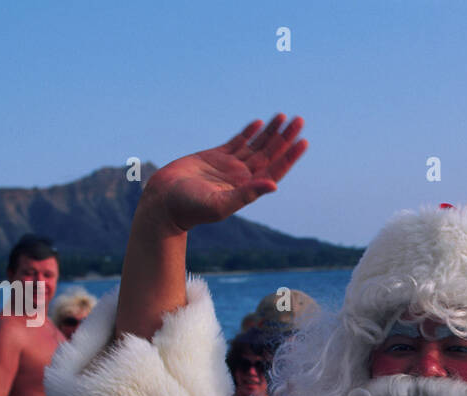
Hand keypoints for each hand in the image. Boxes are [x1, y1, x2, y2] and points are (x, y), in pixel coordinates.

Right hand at [142, 115, 306, 233]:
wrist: (163, 202)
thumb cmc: (190, 208)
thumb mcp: (220, 204)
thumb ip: (247, 194)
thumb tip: (274, 185)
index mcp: (246, 189)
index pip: (275, 170)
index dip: (290, 156)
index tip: (303, 141)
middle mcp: (241, 177)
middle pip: (269, 154)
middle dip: (285, 138)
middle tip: (299, 121)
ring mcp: (228, 166)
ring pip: (255, 146)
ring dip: (270, 132)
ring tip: (283, 117)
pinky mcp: (214, 157)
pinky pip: (236, 142)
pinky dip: (248, 133)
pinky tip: (259, 124)